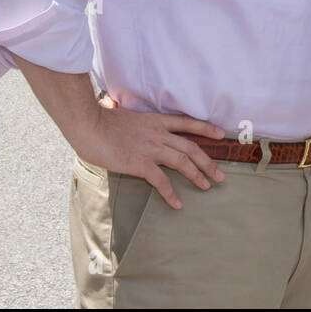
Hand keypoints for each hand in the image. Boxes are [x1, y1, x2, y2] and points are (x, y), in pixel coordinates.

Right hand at [73, 99, 225, 209]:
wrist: (89, 125)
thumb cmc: (99, 120)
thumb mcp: (121, 113)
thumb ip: (129, 118)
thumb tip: (116, 108)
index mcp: (155, 121)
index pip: (187, 122)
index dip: (206, 128)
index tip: (221, 135)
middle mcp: (158, 134)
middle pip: (191, 147)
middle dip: (207, 162)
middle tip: (220, 175)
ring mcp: (151, 148)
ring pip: (183, 162)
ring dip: (197, 176)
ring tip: (207, 187)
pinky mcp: (140, 163)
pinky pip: (161, 181)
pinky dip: (171, 193)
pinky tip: (177, 203)